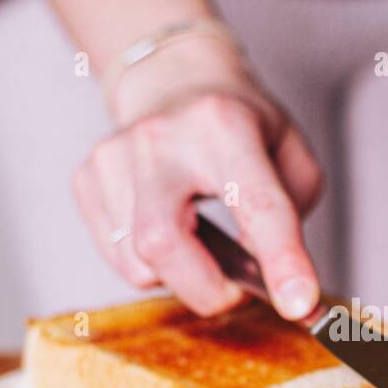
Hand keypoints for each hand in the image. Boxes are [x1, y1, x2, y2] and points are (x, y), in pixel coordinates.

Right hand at [73, 39, 323, 318]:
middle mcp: (160, 138)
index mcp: (224, 125)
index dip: (281, 260)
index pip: (257, 204)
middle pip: (164, 243)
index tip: (299, 306)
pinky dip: (153, 267)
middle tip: (239, 288)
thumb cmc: (237, 124)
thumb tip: (268, 272)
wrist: (173, 81)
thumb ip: (291, 213)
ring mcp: (113, 157)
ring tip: (202, 244)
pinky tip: (170, 231)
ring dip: (183, 277)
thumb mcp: (290, 153)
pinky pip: (119, 259)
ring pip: (139, 263)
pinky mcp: (87, 179)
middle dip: (210, 291)